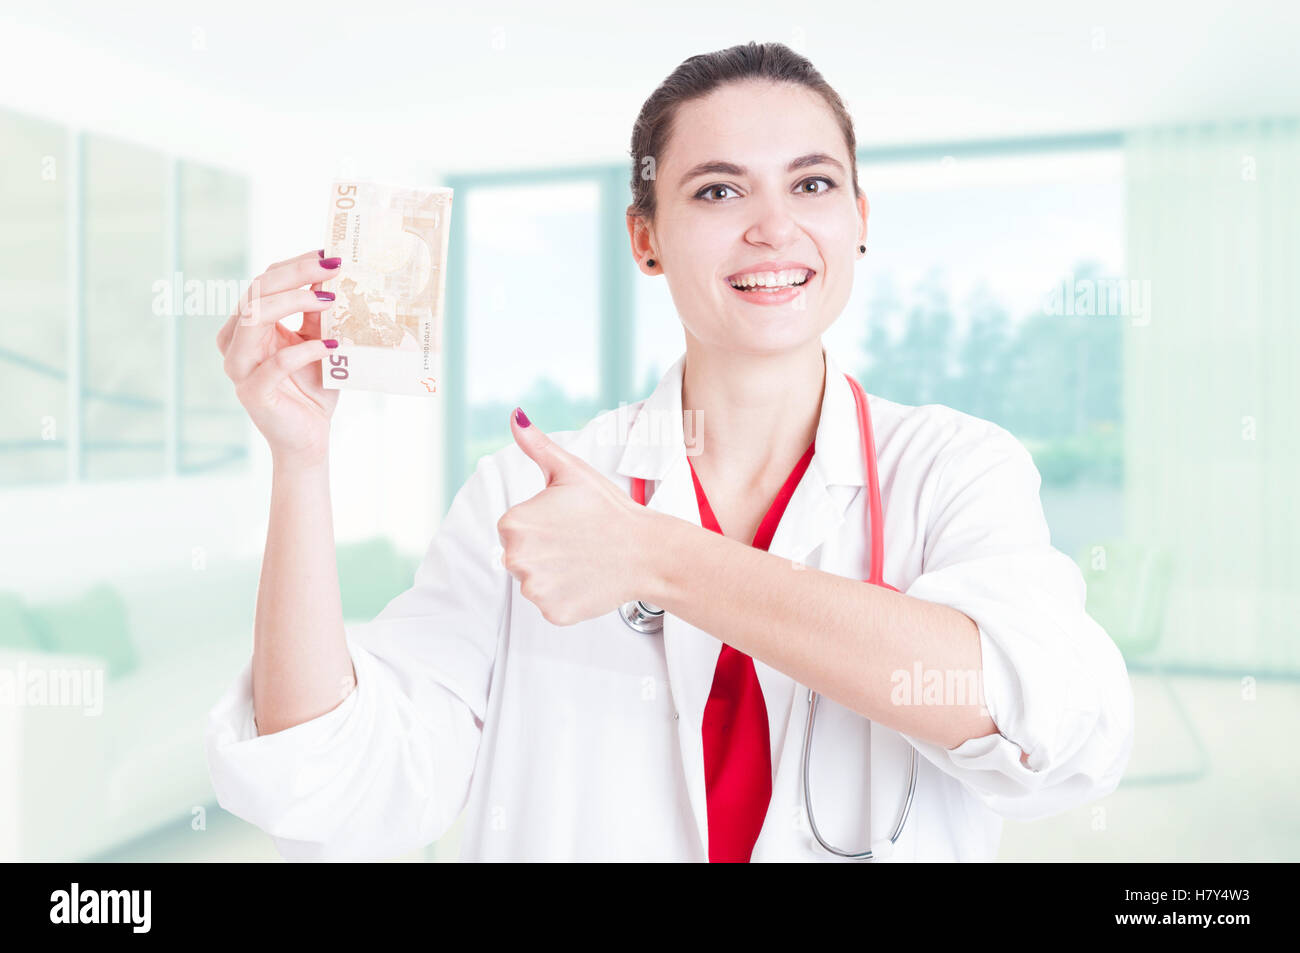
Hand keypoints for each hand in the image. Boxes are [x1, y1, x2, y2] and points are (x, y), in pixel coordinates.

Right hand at [216, 249, 342, 468]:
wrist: (309, 437)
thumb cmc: (312, 388)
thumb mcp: (319, 340)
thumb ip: (318, 312)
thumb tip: (331, 273)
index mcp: (248, 324)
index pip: (265, 281)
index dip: (296, 265)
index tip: (329, 255)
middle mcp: (236, 341)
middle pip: (257, 292)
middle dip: (296, 274)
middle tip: (332, 267)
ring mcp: (239, 367)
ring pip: (255, 318)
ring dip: (294, 302)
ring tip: (331, 300)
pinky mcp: (252, 392)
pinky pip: (275, 363)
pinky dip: (305, 350)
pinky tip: (332, 345)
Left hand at [498, 408, 655, 625]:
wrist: (646, 551)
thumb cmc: (608, 509)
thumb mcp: (570, 471)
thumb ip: (536, 445)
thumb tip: (515, 416)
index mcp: (512, 524)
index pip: (513, 529)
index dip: (541, 525)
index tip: (566, 523)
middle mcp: (515, 559)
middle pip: (520, 557)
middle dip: (544, 550)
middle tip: (577, 541)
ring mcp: (534, 590)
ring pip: (534, 581)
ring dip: (554, 574)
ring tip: (583, 560)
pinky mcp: (552, 613)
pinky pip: (550, 604)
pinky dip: (567, 596)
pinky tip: (587, 580)